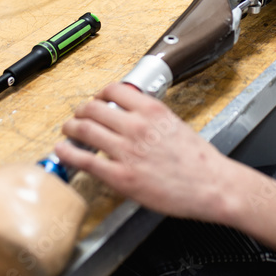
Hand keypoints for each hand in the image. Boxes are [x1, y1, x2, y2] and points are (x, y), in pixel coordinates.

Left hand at [55, 83, 240, 222]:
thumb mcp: (176, 125)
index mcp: (152, 110)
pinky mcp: (121, 176)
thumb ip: (152, 118)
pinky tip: (62, 151)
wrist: (212, 185)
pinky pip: (86, 160)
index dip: (100, 94)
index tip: (97, 99)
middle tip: (78, 116)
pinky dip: (68, 153)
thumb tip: (133, 115)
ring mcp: (127, 151)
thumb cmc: (199, 160)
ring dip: (71, 128)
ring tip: (68, 130)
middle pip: (93, 108)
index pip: (115, 90)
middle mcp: (137, 126)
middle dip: (81, 110)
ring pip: (85, 130)